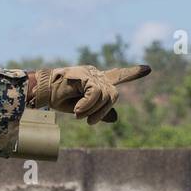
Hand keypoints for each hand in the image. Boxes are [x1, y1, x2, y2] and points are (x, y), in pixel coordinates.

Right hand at [31, 64, 150, 123]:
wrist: (42, 91)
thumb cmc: (58, 99)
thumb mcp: (81, 109)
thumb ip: (99, 110)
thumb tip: (116, 118)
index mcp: (95, 80)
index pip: (117, 75)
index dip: (132, 73)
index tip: (148, 68)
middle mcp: (95, 74)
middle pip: (113, 93)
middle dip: (103, 110)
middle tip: (89, 122)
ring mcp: (91, 73)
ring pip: (106, 95)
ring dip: (93, 110)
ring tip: (79, 116)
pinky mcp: (85, 75)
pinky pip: (96, 94)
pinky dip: (87, 106)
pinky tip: (77, 112)